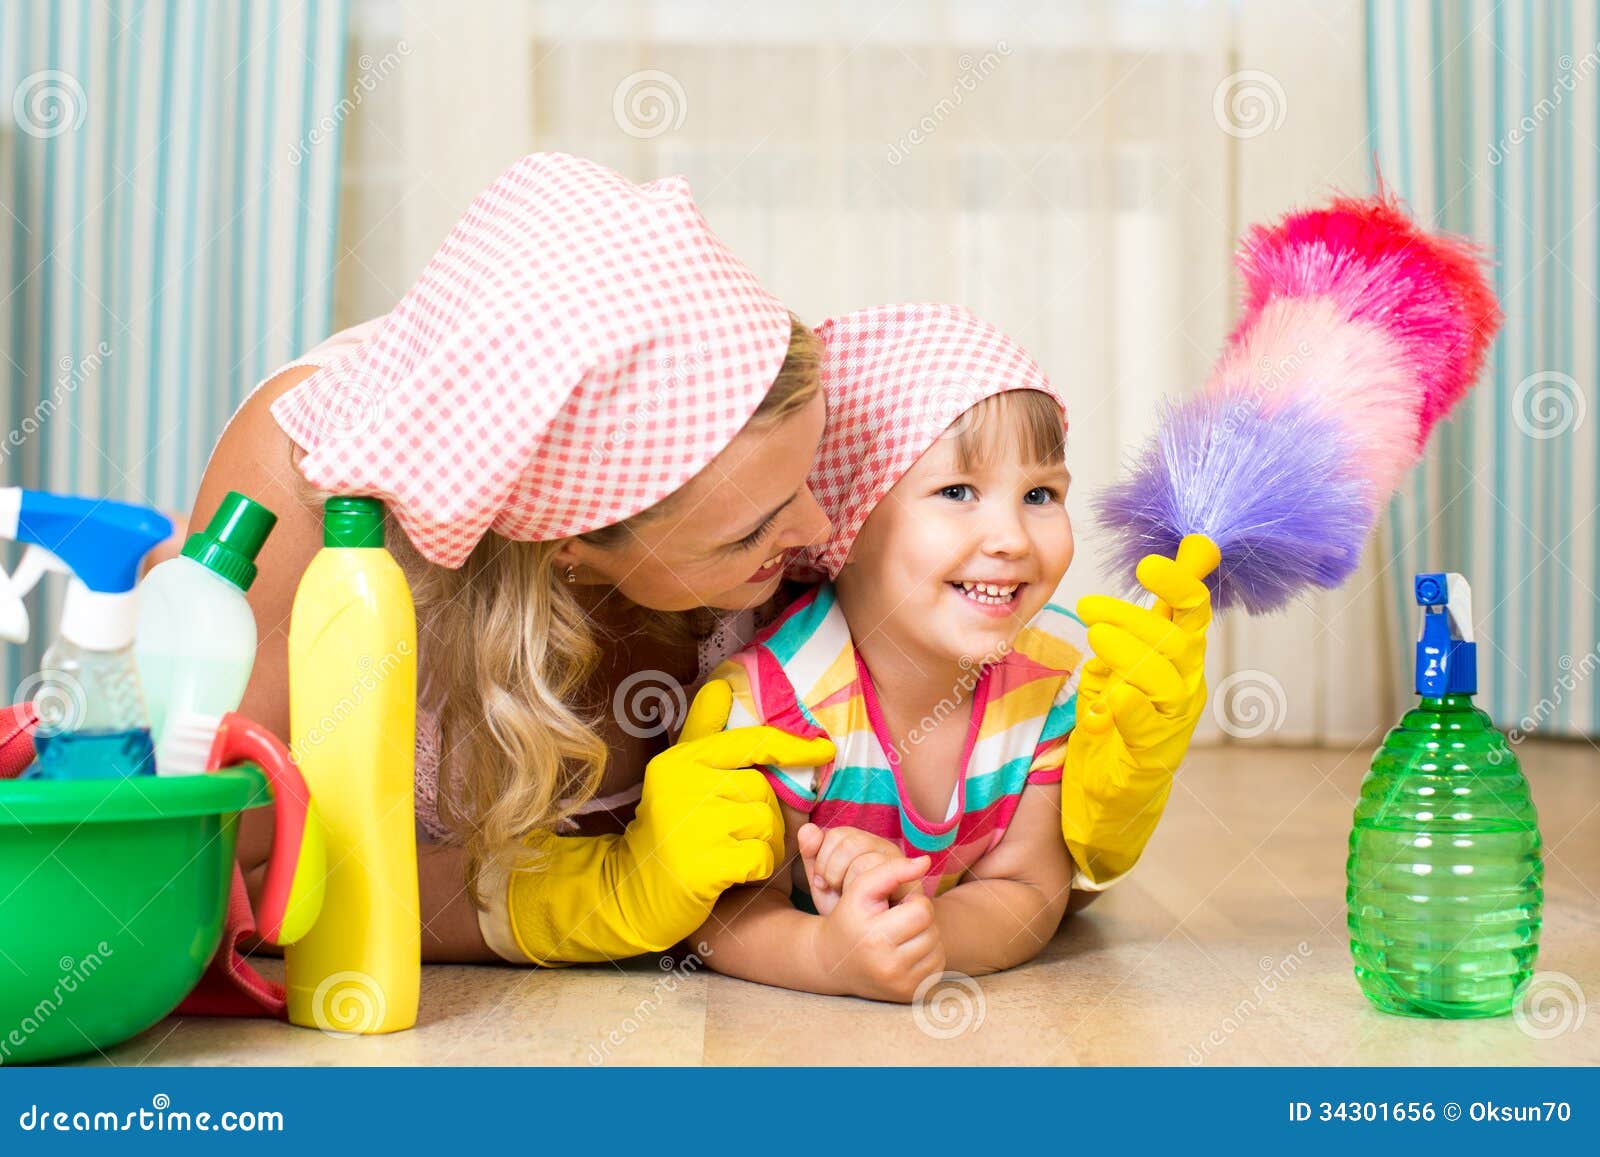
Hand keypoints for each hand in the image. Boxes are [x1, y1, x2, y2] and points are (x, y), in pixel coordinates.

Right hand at [633, 680, 836, 912]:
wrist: (632, 893)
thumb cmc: (667, 831)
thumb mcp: (677, 776)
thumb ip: (703, 733)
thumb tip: (720, 686)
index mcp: (682, 760)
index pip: (751, 743)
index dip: (792, 746)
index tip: (824, 749)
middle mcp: (685, 785)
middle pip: (763, 791)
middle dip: (763, 815)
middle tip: (735, 834)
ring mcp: (692, 825)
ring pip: (766, 825)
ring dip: (762, 843)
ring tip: (732, 853)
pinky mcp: (702, 865)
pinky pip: (761, 858)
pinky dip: (757, 869)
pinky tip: (733, 873)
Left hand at [796, 823, 915, 916]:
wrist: (869, 936)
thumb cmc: (846, 908)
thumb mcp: (823, 884)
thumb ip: (812, 856)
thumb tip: (806, 829)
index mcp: (858, 841)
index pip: (837, 834)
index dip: (823, 859)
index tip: (821, 883)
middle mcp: (880, 846)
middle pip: (852, 844)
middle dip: (834, 871)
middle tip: (833, 892)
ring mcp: (896, 861)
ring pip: (866, 861)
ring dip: (850, 883)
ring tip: (848, 898)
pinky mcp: (909, 880)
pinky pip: (885, 879)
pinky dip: (868, 893)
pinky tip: (864, 903)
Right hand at [810, 852, 943, 1002]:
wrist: (832, 962)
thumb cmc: (850, 918)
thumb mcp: (861, 889)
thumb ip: (891, 869)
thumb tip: (926, 861)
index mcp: (875, 939)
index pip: (922, 910)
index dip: (912, 901)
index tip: (893, 906)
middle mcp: (888, 967)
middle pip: (932, 929)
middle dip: (919, 920)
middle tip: (897, 921)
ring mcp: (901, 985)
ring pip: (937, 948)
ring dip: (924, 937)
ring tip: (900, 936)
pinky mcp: (910, 995)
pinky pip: (937, 966)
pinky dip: (926, 956)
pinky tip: (905, 953)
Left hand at [1061, 542, 1213, 885]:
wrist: (1114, 790)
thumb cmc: (1124, 715)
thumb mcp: (1134, 654)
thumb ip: (1156, 610)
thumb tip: (1194, 547)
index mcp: (1181, 657)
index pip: (1193, 612)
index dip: (1178, 583)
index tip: (1149, 563)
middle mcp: (1185, 686)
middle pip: (1176, 642)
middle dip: (1134, 618)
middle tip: (1088, 606)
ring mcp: (1172, 723)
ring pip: (1164, 680)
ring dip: (1129, 654)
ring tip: (1094, 638)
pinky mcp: (1150, 755)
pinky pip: (1146, 727)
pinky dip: (1129, 708)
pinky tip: (1110, 699)